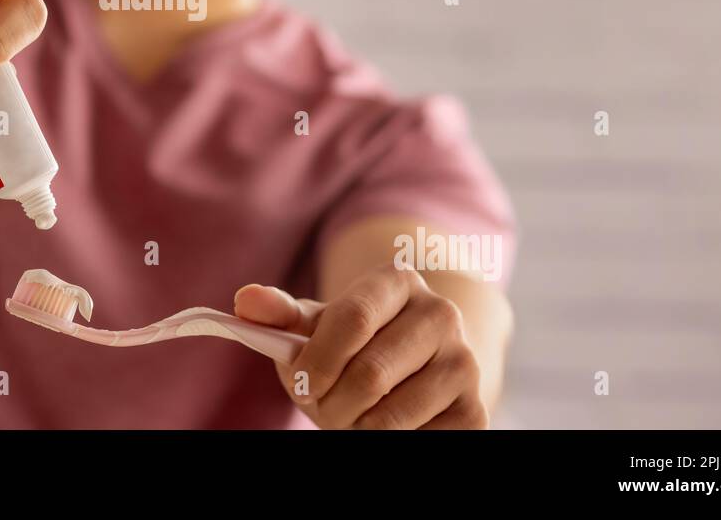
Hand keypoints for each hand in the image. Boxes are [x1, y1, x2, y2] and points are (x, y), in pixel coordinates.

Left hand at [233, 263, 488, 428]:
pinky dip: (387, 441)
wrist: (410, 367)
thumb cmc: (350, 343)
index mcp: (398, 280)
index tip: (302, 382)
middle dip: (332, 403)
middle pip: (370, 374)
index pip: (354, 320)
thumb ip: (278, 314)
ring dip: (356, 428)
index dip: (318, 360)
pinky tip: (384, 424)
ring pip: (392, 416)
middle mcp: (441, 313)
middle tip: (322, 407)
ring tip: (350, 416)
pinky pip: (418, 441)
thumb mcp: (314, 323)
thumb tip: (245, 301)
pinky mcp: (476, 410)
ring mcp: (465, 361)